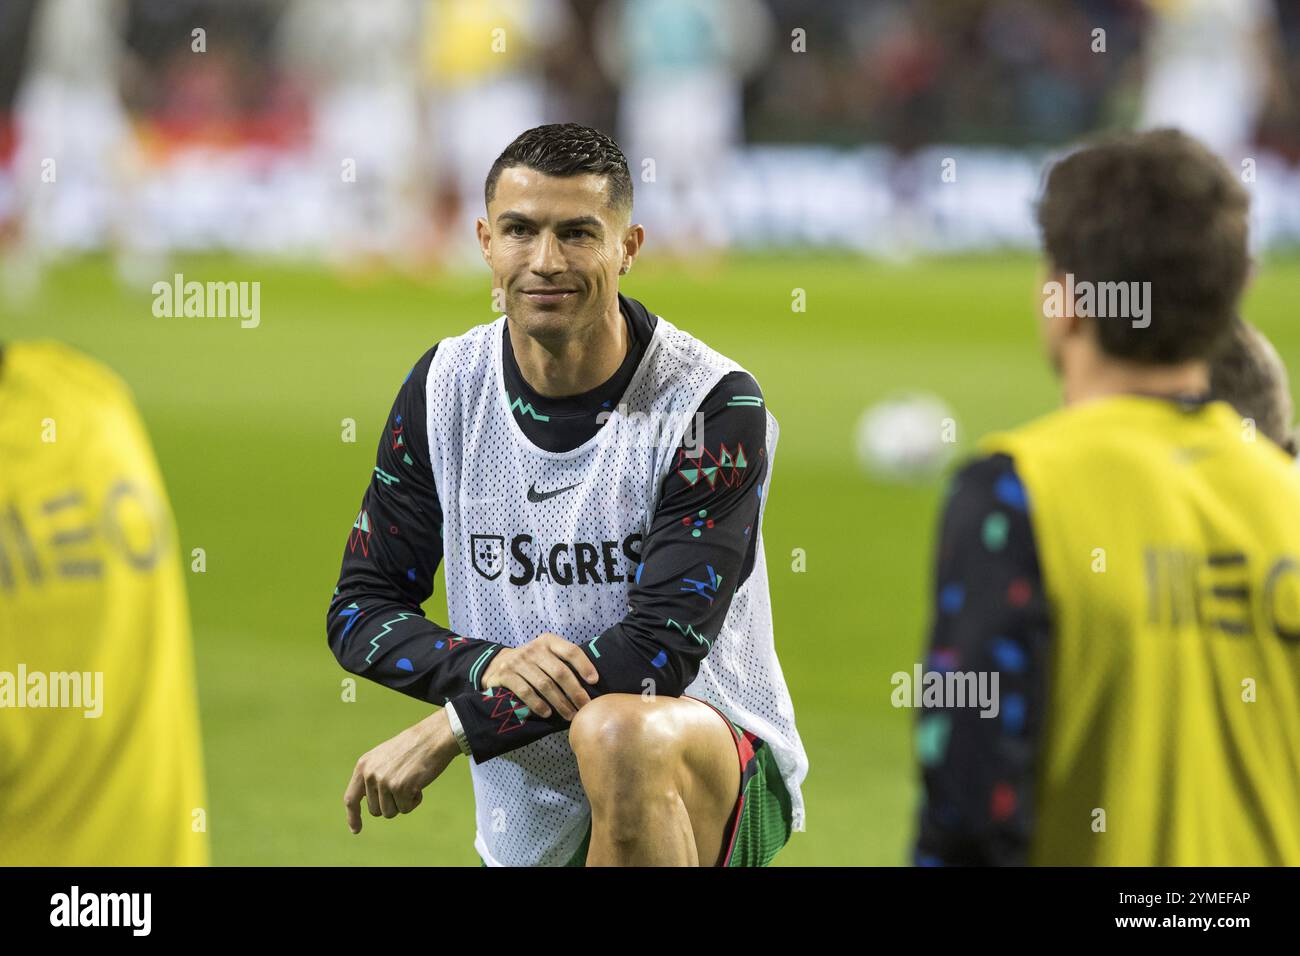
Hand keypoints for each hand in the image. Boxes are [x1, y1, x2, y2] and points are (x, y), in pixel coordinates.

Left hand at [343, 709, 459, 833]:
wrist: (433, 737)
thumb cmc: (413, 748)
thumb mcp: (384, 758)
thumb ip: (373, 777)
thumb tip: (372, 806)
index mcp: (364, 765)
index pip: (351, 798)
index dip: (353, 816)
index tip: (356, 830)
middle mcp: (370, 774)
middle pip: (375, 810)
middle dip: (391, 804)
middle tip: (404, 785)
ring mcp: (384, 781)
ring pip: (390, 812)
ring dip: (403, 803)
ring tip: (412, 783)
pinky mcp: (399, 788)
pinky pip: (405, 809)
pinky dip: (415, 801)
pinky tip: (419, 784)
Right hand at [480, 632, 599, 720]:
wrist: (497, 664)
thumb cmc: (531, 663)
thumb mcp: (546, 654)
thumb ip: (564, 661)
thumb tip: (592, 681)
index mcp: (548, 641)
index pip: (570, 651)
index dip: (584, 665)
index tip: (594, 681)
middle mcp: (534, 649)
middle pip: (559, 671)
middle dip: (575, 691)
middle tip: (584, 707)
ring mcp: (518, 661)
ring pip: (544, 684)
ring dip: (560, 703)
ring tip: (569, 715)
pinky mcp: (505, 675)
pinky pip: (525, 692)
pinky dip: (538, 704)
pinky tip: (547, 714)